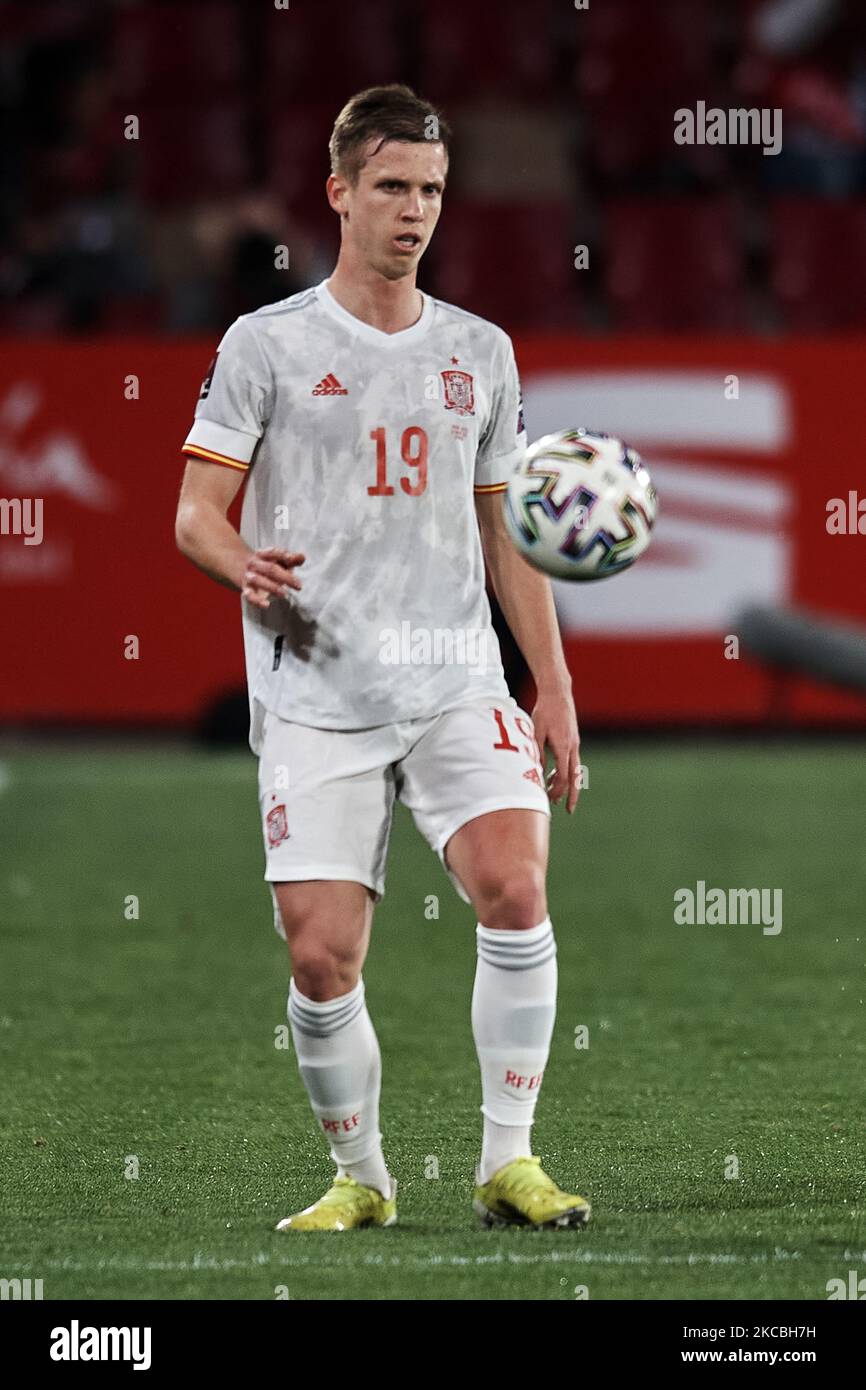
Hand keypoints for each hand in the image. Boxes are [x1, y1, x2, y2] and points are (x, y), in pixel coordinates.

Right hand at [240, 547, 304, 609]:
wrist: (243, 569)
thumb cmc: (269, 566)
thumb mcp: (281, 560)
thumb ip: (292, 559)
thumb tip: (302, 557)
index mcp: (263, 554)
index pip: (273, 552)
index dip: (282, 555)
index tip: (291, 559)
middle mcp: (255, 564)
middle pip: (269, 568)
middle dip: (285, 577)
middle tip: (299, 585)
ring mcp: (249, 576)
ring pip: (258, 580)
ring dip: (272, 587)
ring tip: (284, 594)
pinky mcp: (247, 590)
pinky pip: (249, 595)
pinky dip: (257, 600)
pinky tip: (266, 604)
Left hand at [532, 682, 580, 813]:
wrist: (558, 693)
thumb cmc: (545, 711)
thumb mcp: (536, 731)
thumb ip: (537, 751)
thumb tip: (536, 770)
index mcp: (563, 747)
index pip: (563, 776)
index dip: (557, 790)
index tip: (550, 800)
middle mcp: (572, 747)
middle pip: (575, 777)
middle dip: (572, 795)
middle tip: (569, 810)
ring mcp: (574, 743)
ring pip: (575, 769)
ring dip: (567, 784)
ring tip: (557, 796)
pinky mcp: (572, 739)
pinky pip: (571, 760)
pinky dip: (565, 771)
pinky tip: (552, 775)